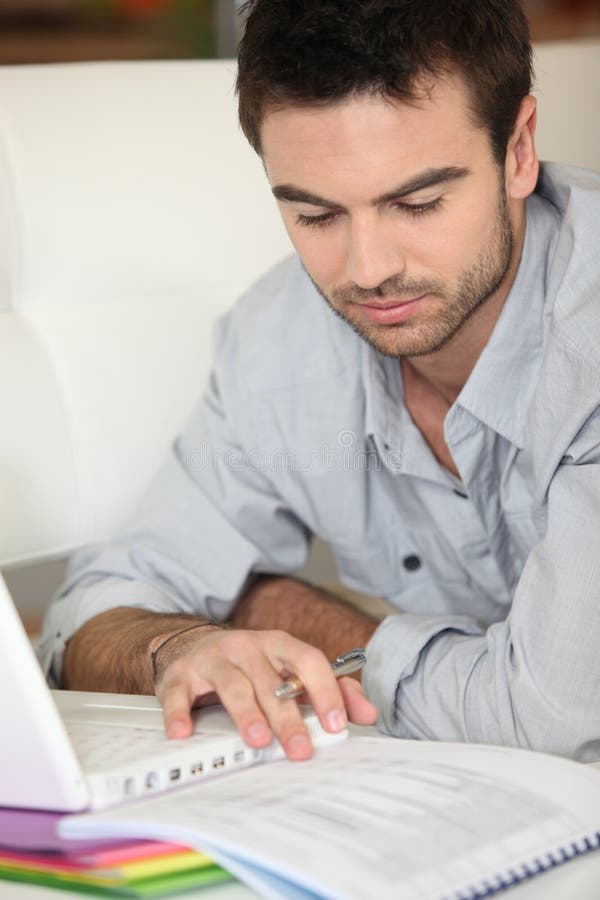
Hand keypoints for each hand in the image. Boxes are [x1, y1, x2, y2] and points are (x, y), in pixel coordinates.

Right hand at [152, 626, 376, 759]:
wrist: (190, 646)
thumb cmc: (249, 665)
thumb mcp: (288, 670)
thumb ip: (329, 690)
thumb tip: (367, 712)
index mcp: (278, 645)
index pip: (308, 660)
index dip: (324, 691)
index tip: (336, 723)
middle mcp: (246, 647)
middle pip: (270, 680)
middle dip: (287, 717)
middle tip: (300, 749)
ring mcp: (212, 659)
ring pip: (232, 684)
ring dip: (246, 713)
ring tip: (257, 740)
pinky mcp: (180, 675)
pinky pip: (179, 694)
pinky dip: (181, 713)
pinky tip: (184, 732)